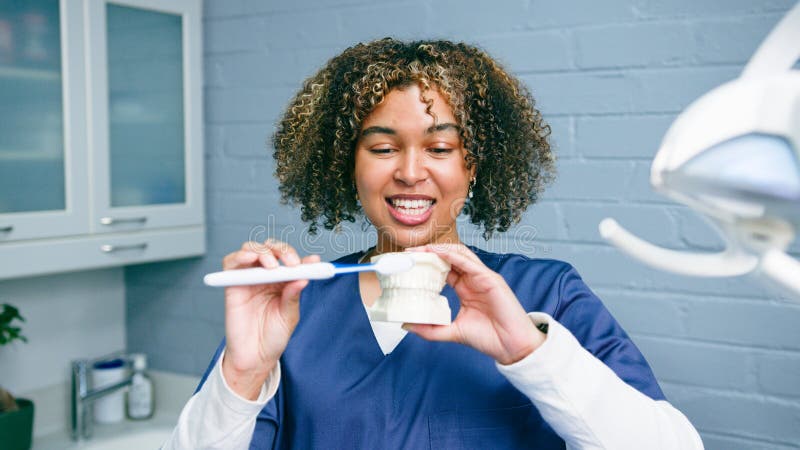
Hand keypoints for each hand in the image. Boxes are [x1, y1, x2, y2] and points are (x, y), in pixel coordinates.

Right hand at [220, 240, 318, 399]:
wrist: (254, 357)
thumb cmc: (273, 337)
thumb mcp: (289, 317)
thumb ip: (293, 296)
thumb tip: (303, 278)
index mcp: (283, 281)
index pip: (290, 260)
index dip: (301, 257)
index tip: (313, 261)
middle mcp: (266, 276)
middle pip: (271, 249)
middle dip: (282, 250)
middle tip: (291, 262)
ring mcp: (248, 278)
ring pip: (252, 249)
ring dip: (263, 251)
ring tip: (271, 264)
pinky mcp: (232, 284)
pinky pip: (232, 262)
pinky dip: (240, 255)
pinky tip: (250, 259)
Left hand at [404, 244, 544, 364]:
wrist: (512, 347)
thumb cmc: (489, 338)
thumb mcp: (452, 332)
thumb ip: (431, 329)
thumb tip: (407, 324)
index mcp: (465, 289)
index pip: (444, 269)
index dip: (427, 264)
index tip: (408, 263)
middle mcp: (473, 280)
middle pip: (449, 257)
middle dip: (429, 252)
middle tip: (410, 252)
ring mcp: (482, 278)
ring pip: (460, 254)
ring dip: (439, 249)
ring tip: (421, 249)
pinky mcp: (491, 279)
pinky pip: (469, 262)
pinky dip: (453, 255)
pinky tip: (438, 253)